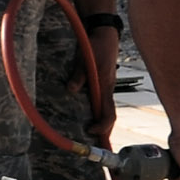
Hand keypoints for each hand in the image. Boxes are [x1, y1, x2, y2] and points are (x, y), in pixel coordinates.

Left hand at [86, 29, 120, 144]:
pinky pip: (98, 101)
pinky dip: (95, 112)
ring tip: (92, 136)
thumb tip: (71, 89)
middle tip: (99, 149)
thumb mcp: (87, 59)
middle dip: (104, 133)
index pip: (109, 114)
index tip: (93, 132)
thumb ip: (79, 74)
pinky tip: (88, 115)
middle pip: (107, 117)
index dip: (103, 127)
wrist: (103, 31)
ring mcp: (104, 87)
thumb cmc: (98, 45)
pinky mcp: (99, 82)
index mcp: (106, 88)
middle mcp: (106, 90)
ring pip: (103, 110)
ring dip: (99, 124)